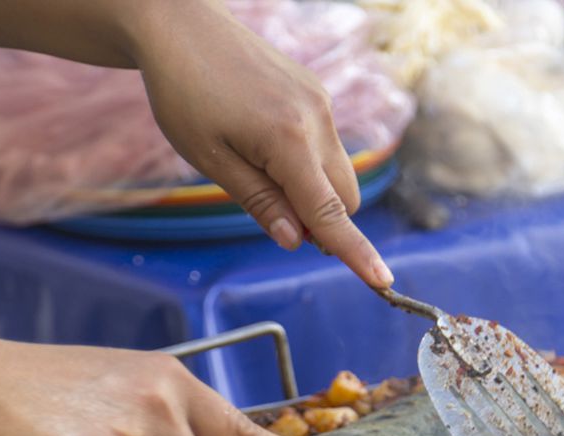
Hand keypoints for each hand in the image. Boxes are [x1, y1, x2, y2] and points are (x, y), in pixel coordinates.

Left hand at [131, 0, 393, 286]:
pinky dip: (309, 164)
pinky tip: (265, 143)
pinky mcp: (317, 93)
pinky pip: (328, 145)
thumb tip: (295, 240)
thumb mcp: (211, 159)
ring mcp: (321, 103)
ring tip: (260, 170)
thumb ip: (259, 202)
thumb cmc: (185, 92)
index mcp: (289, 141)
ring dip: (315, 192)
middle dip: (323, 221)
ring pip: (339, 173)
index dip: (355, 253)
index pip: (330, 214)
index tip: (382, 281)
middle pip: (346, 198)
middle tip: (274, 216)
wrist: (180, 24)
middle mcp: (317, 120)